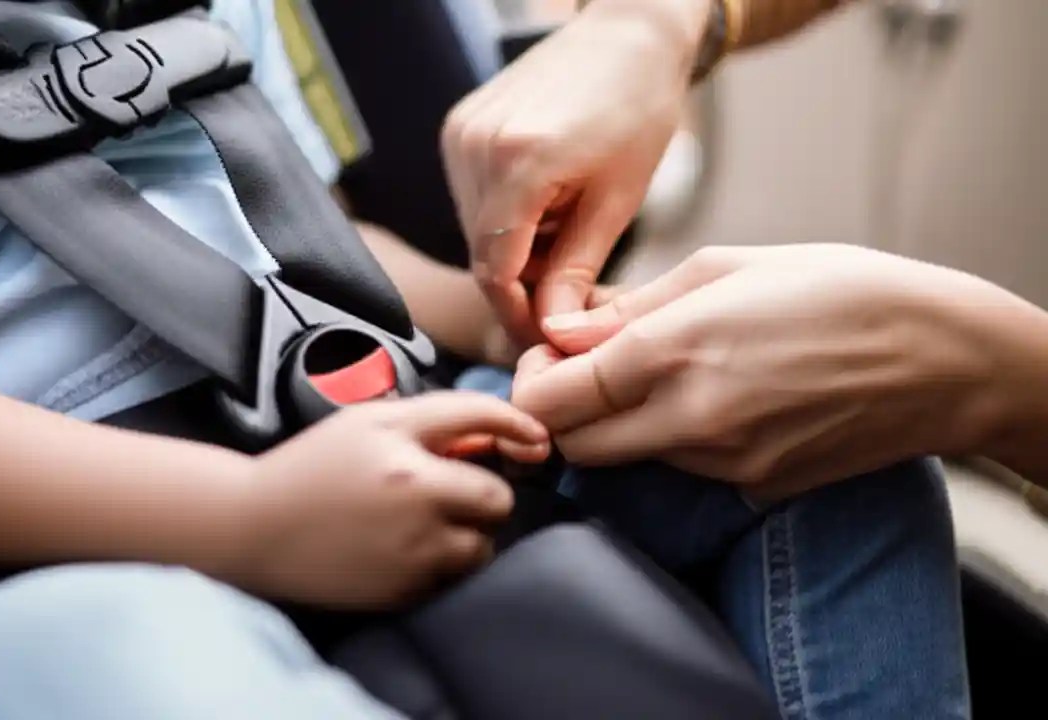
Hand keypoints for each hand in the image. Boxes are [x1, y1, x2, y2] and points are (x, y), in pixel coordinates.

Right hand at [238, 392, 548, 608]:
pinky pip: (451, 578)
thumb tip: (497, 435)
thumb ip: (438, 420)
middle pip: (498, 501)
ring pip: (481, 546)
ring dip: (469, 532)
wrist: (253, 527)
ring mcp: (412, 558)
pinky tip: (404, 545)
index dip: (519, 428)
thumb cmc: (312, 464)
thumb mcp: (370, 421)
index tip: (535, 438)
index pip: (487, 427)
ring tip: (427, 519)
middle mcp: (418, 510)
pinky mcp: (402, 593)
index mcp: (409, 461)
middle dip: (485, 492)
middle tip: (454, 486)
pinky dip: (441, 562)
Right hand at [442, 0, 710, 346]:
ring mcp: (461, 133)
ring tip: (563, 238)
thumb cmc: (638, 109)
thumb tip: (553, 328)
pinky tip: (544, 207)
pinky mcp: (458, 126)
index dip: (518, 314)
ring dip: (511, 250)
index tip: (544, 341)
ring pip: (474, 228)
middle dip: (519, 284)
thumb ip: (576, 266)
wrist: (627, 34)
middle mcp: (478, 145)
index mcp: (521, 162)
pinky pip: (471, 196)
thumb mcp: (618, 198)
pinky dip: (503, 217)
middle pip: (482, 251)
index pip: (496, 270)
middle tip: (566, 297)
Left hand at [513, 244, 1014, 499]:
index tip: (548, 357)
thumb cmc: (841, 291)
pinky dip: (675, 442)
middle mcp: (689, 420)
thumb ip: (632, 305)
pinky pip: (684, 471)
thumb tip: (565, 330)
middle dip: (559, 415)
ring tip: (664, 374)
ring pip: (627, 460)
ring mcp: (723, 464)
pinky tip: (718, 400)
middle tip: (584, 374)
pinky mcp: (755, 489)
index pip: (548, 400)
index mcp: (673, 352)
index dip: (530, 381)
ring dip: (620, 425)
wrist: (944, 359)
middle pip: (573, 447)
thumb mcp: (729, 266)